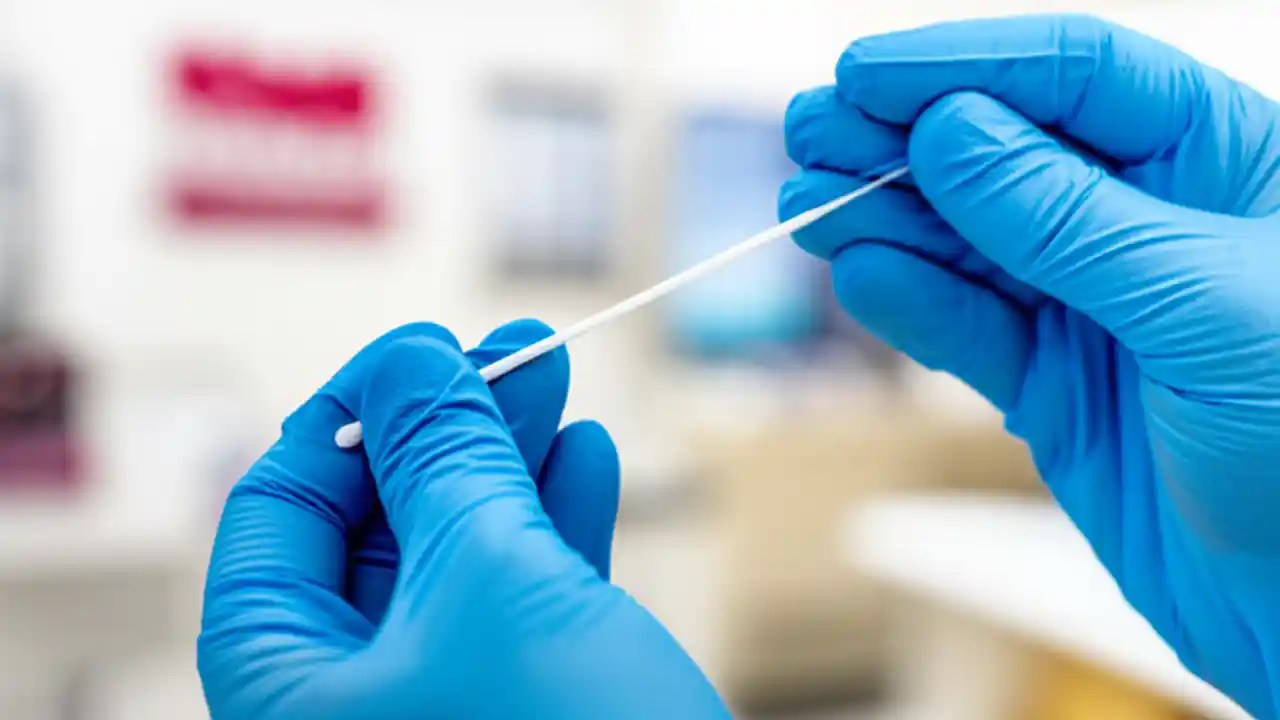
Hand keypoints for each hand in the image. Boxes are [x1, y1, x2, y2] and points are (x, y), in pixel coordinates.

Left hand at [198, 320, 727, 718]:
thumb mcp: (492, 584)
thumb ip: (443, 461)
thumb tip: (410, 363)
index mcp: (288, 687)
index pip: (279, 514)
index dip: (349, 413)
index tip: (418, 348)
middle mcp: (352, 701)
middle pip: (379, 522)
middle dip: (446, 428)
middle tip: (507, 355)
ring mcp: (443, 702)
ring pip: (459, 551)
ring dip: (508, 461)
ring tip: (553, 382)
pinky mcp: (522, 706)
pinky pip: (522, 594)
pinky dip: (555, 521)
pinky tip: (585, 460)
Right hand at [781, 14, 1279, 716]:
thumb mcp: (1205, 306)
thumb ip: (1068, 219)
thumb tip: (952, 132)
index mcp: (1223, 165)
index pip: (1080, 76)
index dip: (967, 64)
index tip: (867, 74)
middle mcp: (1149, 224)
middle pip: (1003, 151)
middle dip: (902, 138)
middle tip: (811, 130)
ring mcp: (1093, 306)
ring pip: (967, 242)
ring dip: (884, 219)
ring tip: (810, 204)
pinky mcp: (1050, 385)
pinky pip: (966, 328)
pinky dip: (909, 304)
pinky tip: (862, 276)